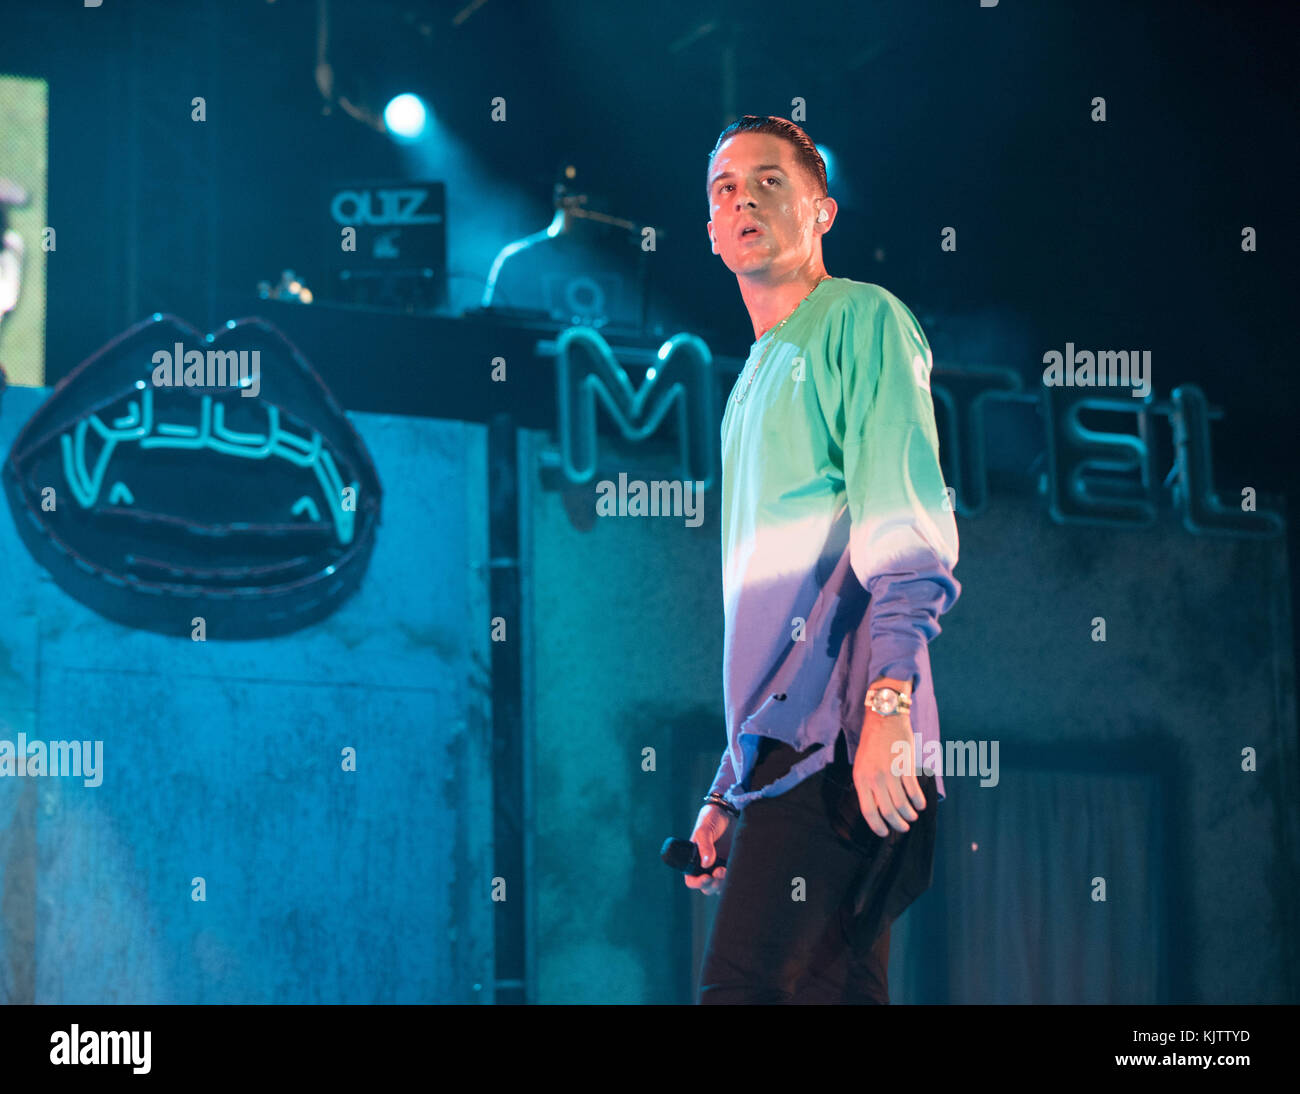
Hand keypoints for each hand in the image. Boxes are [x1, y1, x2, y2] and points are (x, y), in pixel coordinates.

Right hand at [683, 804, 730, 895]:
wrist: (730, 812)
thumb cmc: (712, 819)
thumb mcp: (704, 829)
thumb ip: (704, 845)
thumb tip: (706, 864)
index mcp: (694, 861)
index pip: (692, 880)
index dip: (697, 883)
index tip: (706, 878)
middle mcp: (707, 868)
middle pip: (708, 887)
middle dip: (713, 884)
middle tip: (719, 872)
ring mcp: (721, 868)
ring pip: (721, 886)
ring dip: (724, 883)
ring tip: (726, 869)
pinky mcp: (735, 866)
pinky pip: (735, 878)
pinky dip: (736, 877)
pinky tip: (738, 869)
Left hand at [853, 709, 925, 837]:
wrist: (884, 718)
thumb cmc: (871, 743)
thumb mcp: (861, 765)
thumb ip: (867, 785)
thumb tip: (877, 809)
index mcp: (860, 779)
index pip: (868, 811)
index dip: (877, 826)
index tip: (884, 833)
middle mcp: (874, 778)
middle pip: (887, 811)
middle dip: (897, 824)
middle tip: (903, 828)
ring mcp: (891, 772)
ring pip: (902, 804)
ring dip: (909, 815)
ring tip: (912, 817)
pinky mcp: (905, 765)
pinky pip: (914, 790)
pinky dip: (919, 801)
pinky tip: (921, 805)